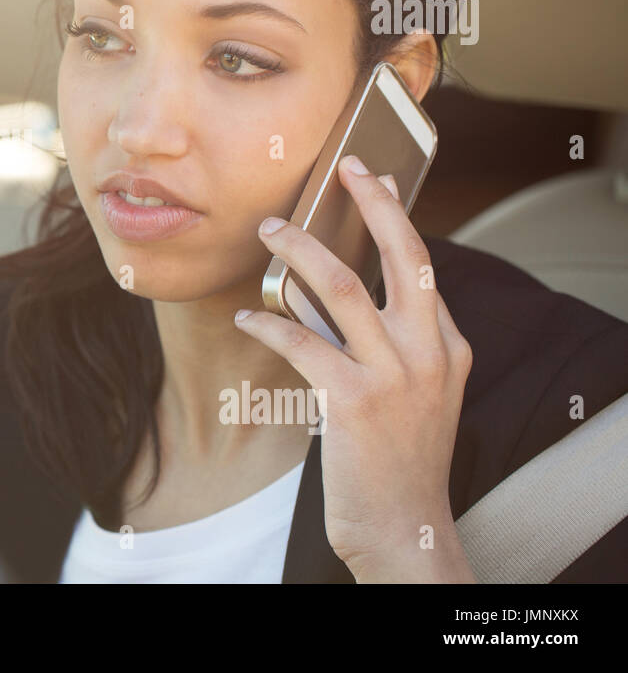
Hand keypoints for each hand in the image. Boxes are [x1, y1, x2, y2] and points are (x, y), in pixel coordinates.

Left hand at [233, 154, 475, 581]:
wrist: (405, 527)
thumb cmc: (397, 458)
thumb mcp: (417, 392)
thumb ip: (392, 342)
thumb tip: (338, 289)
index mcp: (448, 346)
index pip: (423, 265)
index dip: (396, 217)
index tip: (375, 181)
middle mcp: (429, 352)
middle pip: (405, 255)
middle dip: (376, 202)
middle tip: (347, 167)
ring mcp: (395, 375)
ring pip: (343, 287)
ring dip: (300, 251)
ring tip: (268, 229)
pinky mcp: (354, 401)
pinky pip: (301, 341)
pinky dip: (268, 322)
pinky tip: (247, 317)